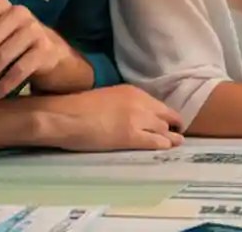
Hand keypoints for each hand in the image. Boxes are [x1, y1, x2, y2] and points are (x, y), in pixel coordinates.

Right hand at [32, 86, 184, 150]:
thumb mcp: (105, 98)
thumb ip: (120, 104)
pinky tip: (167, 149)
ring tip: (177, 143)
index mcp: (131, 91)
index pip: (156, 103)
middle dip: (173, 124)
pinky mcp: (132, 136)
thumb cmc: (75, 107)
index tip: (168, 121)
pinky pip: (156, 142)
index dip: (164, 114)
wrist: (64, 115)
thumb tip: (125, 115)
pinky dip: (164, 145)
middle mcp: (140, 102)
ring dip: (171, 137)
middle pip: (166, 114)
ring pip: (164, 129)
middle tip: (177, 133)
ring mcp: (138, 119)